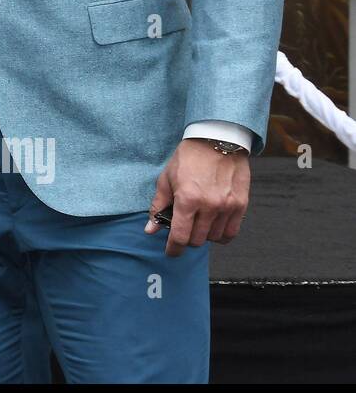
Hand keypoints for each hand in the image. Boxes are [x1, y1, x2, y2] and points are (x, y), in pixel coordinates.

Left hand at [146, 139, 249, 256]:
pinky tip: (213, 226)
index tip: (170, 252)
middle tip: (183, 231)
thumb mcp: (166, 179)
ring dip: (203, 236)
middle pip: (197, 241)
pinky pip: (231, 232)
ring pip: (214, 238)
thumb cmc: (188, 158)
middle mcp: (209, 206)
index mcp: (187, 199)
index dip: (173, 248)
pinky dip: (221, 234)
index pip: (180, 236)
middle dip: (187, 240)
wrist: (216, 140)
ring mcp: (227, 206)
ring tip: (198, 224)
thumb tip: (150, 229)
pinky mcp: (241, 205)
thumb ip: (159, 206)